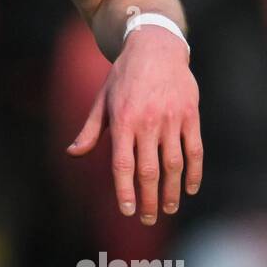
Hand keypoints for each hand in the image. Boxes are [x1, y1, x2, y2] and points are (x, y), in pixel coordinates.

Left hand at [66, 27, 202, 223]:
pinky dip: (194, 171)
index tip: (126, 211)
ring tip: (169, 208)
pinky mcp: (190, 115)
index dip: (125, 191)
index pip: (123, 165)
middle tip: (148, 219)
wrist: (155, 47)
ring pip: (173, 164)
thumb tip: (72, 153)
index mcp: (122, 121)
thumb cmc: (123, 77)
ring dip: (172, 190)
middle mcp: (147, 122)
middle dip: (148, 199)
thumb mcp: (102, 100)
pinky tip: (190, 187)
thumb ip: (90, 131)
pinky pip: (194, 149)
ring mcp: (171, 119)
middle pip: (148, 171)